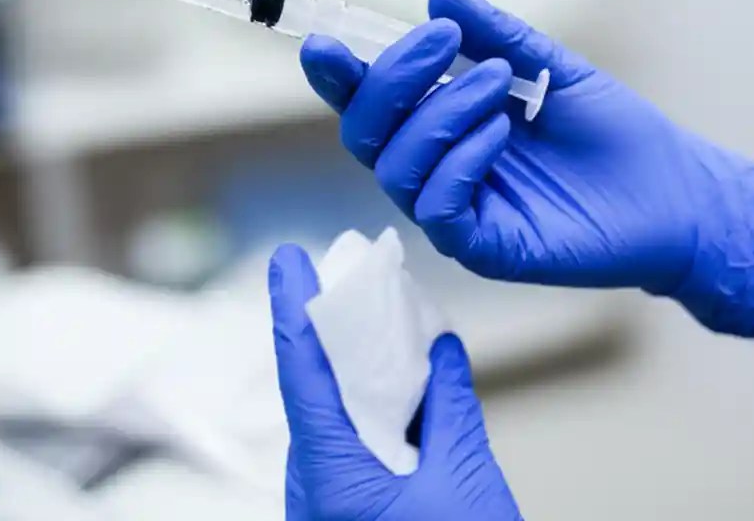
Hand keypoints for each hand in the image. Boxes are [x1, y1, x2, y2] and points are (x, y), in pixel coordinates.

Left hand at [268, 244, 522, 520]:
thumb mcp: (464, 479)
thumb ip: (451, 405)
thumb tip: (443, 346)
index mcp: (330, 473)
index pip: (301, 370)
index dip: (294, 307)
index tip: (289, 258)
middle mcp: (313, 484)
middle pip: (313, 388)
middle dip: (331, 328)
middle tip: (348, 273)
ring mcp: (325, 501)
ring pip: (331, 416)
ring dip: (354, 368)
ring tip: (379, 316)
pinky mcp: (345, 511)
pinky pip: (348, 445)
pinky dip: (369, 408)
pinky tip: (396, 383)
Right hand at [300, 0, 753, 336]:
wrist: (674, 192)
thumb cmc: (611, 134)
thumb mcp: (550, 67)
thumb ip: (495, 33)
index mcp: (440, 126)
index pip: (368, 103)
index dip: (339, 75)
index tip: (326, 42)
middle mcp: (435, 170)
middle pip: (365, 134)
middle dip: (391, 80)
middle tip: (444, 41)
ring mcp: (455, 212)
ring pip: (397, 168)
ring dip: (437, 111)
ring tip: (497, 82)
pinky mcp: (482, 247)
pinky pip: (438, 207)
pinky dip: (459, 159)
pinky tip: (501, 131)